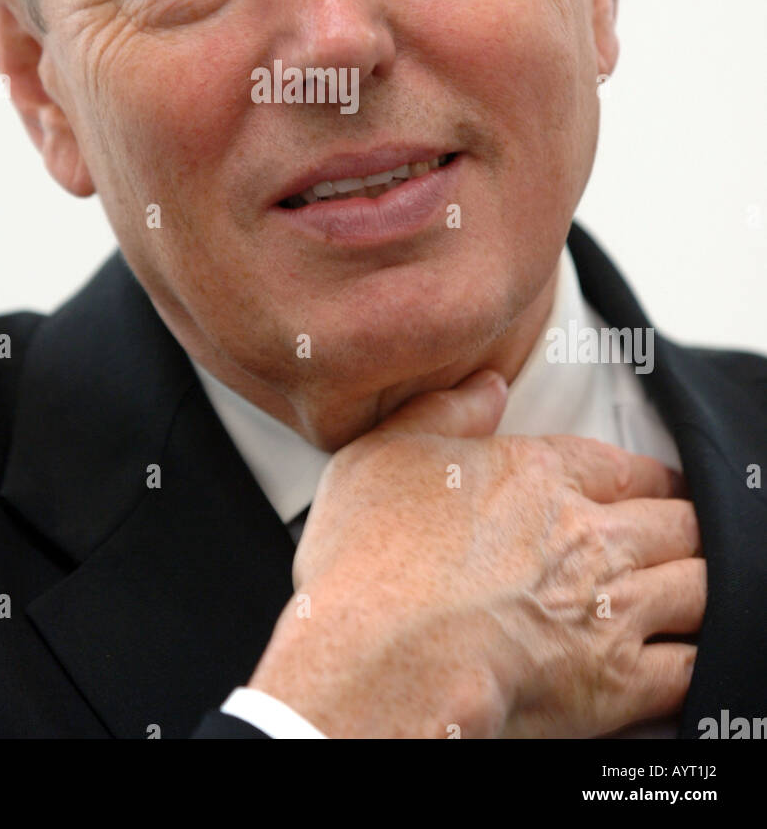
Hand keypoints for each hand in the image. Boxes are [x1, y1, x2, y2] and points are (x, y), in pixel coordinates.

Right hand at [247, 371, 701, 737]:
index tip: (654, 490)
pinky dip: (694, 656)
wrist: (379, 661)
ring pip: (698, 586)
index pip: (622, 469)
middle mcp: (587, 534)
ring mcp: (609, 608)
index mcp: (537, 475)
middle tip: (683, 536)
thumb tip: (489, 383)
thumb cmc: (367, 562)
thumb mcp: (382, 455)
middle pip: (676, 521)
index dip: (645, 480)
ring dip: (698, 585)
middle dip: (685, 527)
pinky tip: (681, 653)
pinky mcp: (617, 682)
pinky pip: (690, 667)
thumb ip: (443, 412)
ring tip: (692, 592)